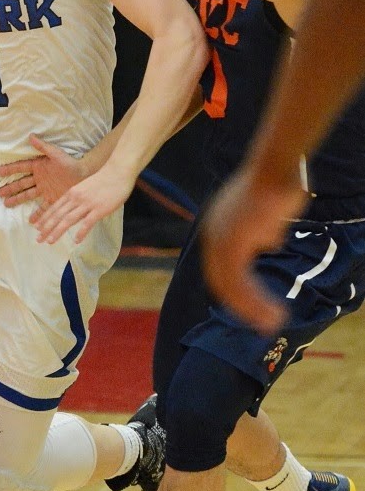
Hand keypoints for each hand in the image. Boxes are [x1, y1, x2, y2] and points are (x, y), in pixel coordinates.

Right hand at [0, 134, 83, 213]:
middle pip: (21, 183)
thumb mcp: (56, 154)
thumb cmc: (71, 163)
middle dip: (10, 188)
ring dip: (17, 199)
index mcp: (39, 166)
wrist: (85, 175)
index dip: (10, 169)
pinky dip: (37, 214)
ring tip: (6, 204)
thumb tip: (30, 136)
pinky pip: (43, 207)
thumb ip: (43, 147)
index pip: (21, 167)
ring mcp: (45, 189)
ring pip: (28, 195)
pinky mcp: (53, 198)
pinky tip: (31, 221)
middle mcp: (39, 178)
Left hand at [34, 166, 131, 244]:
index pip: (54, 207)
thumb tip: (71, 212)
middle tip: (38, 239)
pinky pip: (87, 223)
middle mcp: (76, 198)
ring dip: (57, 231)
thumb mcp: (84, 188)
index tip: (37, 227)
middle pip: (58, 215)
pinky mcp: (99, 209)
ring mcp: (87, 204)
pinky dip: (81, 232)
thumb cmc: (103, 180)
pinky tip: (76, 240)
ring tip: (50, 241)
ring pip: (68, 219)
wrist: (118, 172)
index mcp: (72, 193)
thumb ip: (77, 199)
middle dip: (46, 228)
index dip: (45, 218)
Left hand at [200, 168, 308, 332]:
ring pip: (231, 287)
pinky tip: (274, 312)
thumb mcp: (267, 211)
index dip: (236, 290)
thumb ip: (263, 229)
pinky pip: (239, 283)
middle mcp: (213, 234)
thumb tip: (268, 242)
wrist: (276, 167)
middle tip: (264, 323)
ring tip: (274, 321)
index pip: (220, 268)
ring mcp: (219, 240)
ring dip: (252, 308)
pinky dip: (255, 302)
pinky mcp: (231, 245)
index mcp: (217, 227)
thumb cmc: (277, 182)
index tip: (254, 307)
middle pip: (221, 281)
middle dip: (243, 306)